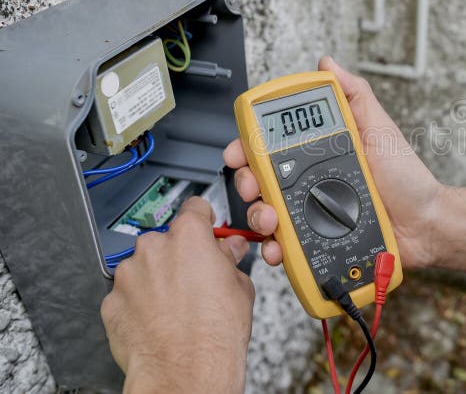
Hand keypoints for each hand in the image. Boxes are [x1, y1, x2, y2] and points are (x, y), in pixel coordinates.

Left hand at [101, 197, 254, 392]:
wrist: (186, 371)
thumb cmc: (214, 334)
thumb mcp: (240, 287)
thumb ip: (230, 260)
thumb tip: (230, 251)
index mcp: (188, 237)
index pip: (194, 208)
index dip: (204, 219)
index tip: (206, 226)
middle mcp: (154, 247)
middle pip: (167, 239)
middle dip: (179, 255)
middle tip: (196, 280)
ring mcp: (128, 274)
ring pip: (144, 267)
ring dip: (156, 279)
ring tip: (176, 307)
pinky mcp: (111, 302)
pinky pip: (127, 293)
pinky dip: (139, 303)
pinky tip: (158, 320)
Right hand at [223, 56, 443, 269]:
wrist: (425, 224)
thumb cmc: (406, 178)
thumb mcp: (380, 129)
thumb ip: (354, 96)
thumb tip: (328, 64)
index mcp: (320, 153)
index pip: (272, 145)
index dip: (248, 146)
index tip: (239, 151)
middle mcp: (311, 182)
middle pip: (260, 180)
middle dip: (247, 183)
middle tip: (254, 187)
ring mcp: (312, 213)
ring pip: (266, 214)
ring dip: (259, 217)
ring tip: (272, 219)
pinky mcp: (317, 242)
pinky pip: (285, 245)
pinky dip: (275, 248)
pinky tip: (279, 246)